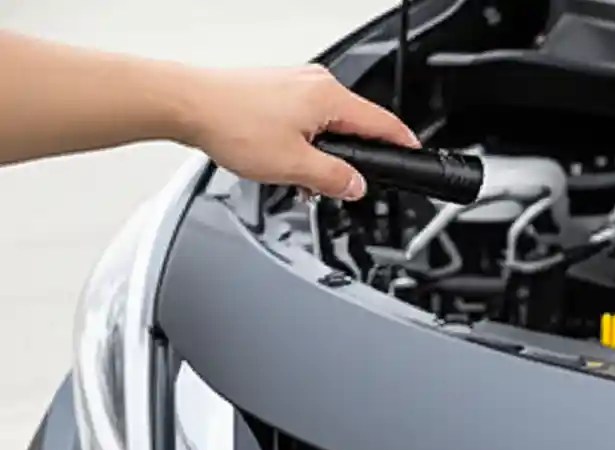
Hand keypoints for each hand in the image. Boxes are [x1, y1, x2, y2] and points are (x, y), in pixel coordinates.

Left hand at [180, 64, 419, 199]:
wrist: (185, 105)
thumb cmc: (232, 124)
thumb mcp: (293, 166)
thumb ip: (333, 178)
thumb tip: (355, 184)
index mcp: (329, 98)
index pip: (382, 123)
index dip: (402, 143)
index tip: (413, 153)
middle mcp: (315, 83)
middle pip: (352, 125)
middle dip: (348, 158)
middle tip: (335, 186)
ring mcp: (293, 83)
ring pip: (324, 123)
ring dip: (319, 152)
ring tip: (295, 175)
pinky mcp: (274, 88)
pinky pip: (302, 116)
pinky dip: (300, 139)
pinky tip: (279, 157)